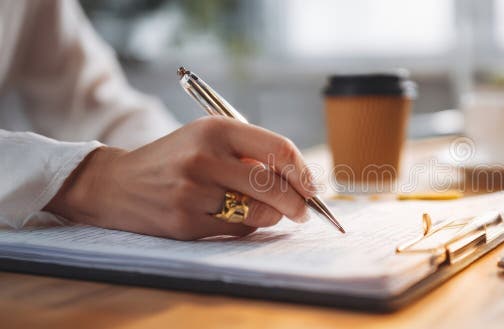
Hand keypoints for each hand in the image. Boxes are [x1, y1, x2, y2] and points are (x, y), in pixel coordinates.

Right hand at [45, 117, 317, 239]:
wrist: (117, 183)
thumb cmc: (177, 158)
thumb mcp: (208, 137)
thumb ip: (251, 151)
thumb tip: (301, 180)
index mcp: (215, 129)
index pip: (279, 150)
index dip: (303, 172)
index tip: (312, 186)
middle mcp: (204, 157)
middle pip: (273, 185)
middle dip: (297, 202)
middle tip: (303, 210)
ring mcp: (192, 191)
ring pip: (258, 211)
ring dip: (274, 216)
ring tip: (271, 212)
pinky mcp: (184, 222)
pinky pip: (236, 230)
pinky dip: (247, 227)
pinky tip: (239, 218)